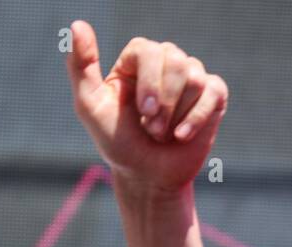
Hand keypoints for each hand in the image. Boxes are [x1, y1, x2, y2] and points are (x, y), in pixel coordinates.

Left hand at [66, 21, 228, 194]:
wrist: (147, 177)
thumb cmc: (118, 142)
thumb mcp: (91, 107)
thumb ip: (81, 67)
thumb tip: (77, 25)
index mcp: (135, 61)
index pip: (148, 50)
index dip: (150, 80)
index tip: (143, 112)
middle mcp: (165, 63)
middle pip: (176, 61)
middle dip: (163, 103)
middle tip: (151, 128)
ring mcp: (191, 76)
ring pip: (195, 78)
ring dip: (175, 116)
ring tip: (163, 133)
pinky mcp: (213, 94)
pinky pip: (213, 91)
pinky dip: (196, 119)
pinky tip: (182, 136)